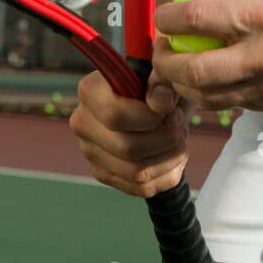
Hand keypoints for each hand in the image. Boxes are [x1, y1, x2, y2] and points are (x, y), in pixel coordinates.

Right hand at [69, 67, 194, 197]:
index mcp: (90, 91)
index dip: (151, 118)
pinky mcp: (103, 173)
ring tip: (180, 139)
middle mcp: (82, 123)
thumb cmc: (155, 82)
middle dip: (166, 139)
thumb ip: (162, 83)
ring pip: (137, 173)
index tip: (171, 108)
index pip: (115, 115)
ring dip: (170, 158)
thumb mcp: (162, 74)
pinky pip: (140, 188)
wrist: (150, 99)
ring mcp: (90, 152)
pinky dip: (167, 176)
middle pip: (128, 148)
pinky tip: (175, 157)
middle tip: (180, 124)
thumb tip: (163, 100)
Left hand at [151, 0, 262, 112]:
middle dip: (164, 62)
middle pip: (194, 69)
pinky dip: (210, 93)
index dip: (167, 19)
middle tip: (160, 50)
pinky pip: (230, 104)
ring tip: (177, 68)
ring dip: (182, 84)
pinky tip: (205, 79)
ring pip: (207, 96)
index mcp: (260, 15)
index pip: (196, 18)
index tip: (161, 18)